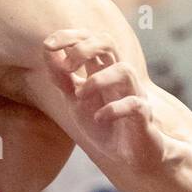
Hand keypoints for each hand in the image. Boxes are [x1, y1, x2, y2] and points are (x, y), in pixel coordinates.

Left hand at [43, 29, 166, 171]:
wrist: (129, 155)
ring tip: (80, 96)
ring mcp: (134, 94)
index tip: (47, 45)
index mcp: (102, 69)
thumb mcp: (75, 100)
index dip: (68, 36)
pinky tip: (98, 118)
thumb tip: (48, 50)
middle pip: (108, 42)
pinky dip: (113, 109)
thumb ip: (62, 77)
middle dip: (84, 48)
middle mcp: (119, 76)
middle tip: (66, 67)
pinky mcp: (144, 116)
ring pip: (124, 69)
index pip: (89, 38)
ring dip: (97, 80)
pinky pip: (134, 104)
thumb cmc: (103, 124)